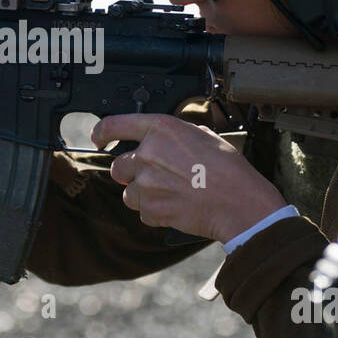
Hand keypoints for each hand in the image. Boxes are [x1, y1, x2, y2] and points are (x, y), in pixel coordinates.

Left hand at [90, 113, 286, 242]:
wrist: (239, 202)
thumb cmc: (229, 169)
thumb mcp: (204, 135)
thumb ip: (175, 135)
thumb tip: (166, 140)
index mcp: (161, 130)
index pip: (114, 125)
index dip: (101, 132)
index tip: (99, 138)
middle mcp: (148, 154)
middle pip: (118, 166)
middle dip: (132, 172)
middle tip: (156, 177)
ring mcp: (146, 184)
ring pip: (129, 192)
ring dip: (144, 194)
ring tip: (172, 193)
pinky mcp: (150, 210)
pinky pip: (142, 212)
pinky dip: (155, 212)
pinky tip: (177, 206)